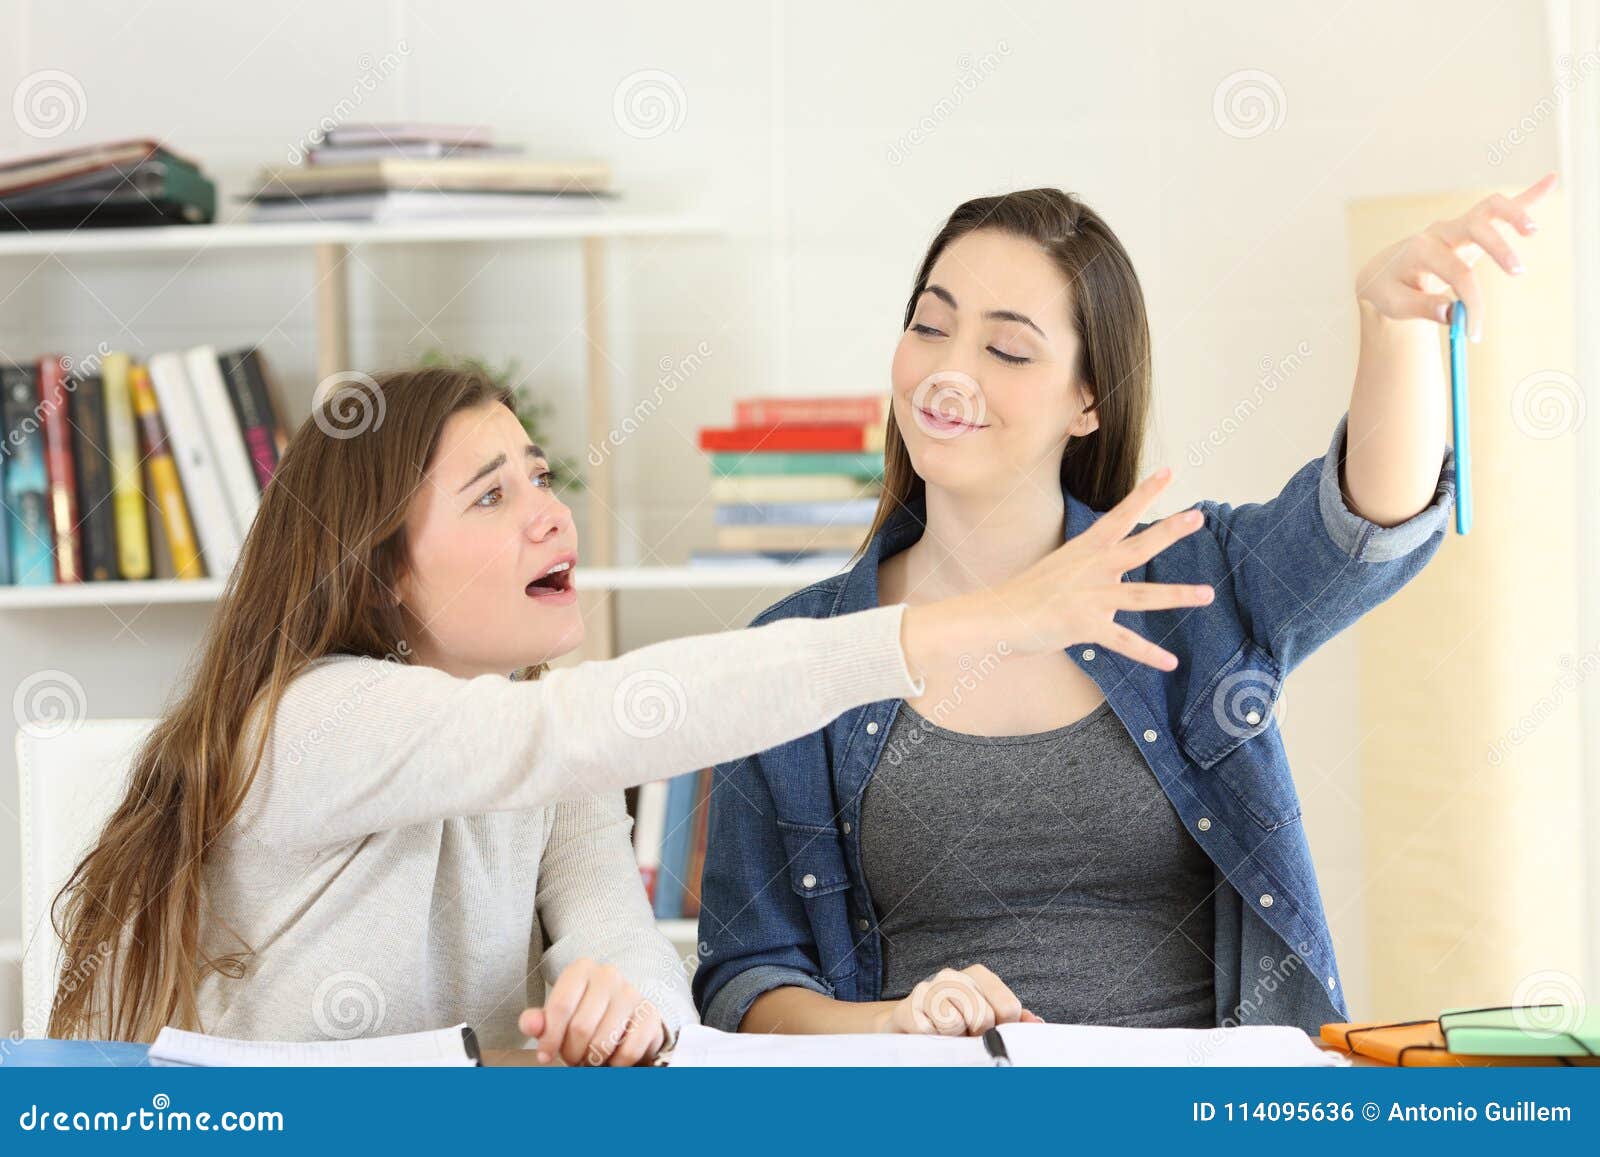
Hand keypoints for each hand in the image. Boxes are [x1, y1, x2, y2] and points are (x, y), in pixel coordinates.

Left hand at [518, 958, 665, 1065]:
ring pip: (603, 1042)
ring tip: (589, 1057)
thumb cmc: (583, 1013)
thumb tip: (530, 1024)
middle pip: (581, 1028)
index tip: (545, 1056)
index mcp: (581, 970)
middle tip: (572, 1057)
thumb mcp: (557, 1014)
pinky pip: (628, 1052)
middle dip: (571, 1053)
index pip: (560, 1007)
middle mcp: (608, 976)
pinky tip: (611, 1058)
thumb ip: (538, 1020)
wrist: (623, 1012)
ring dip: (592, 1060)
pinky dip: (616, 1064)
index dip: (549, 1039)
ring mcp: (631, 993)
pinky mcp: (650, 1014)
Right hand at [878, 964, 1045, 1035]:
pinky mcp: (906, 1009)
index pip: (1008, 1007)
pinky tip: (930, 1037)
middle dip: (978, 1036)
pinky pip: (929, 1031)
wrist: (912, 1029)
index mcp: (978, 976)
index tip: (991, 1032)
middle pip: (983, 1016)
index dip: (1003, 1029)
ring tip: (949, 1036)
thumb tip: (1036, 1024)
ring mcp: (927, 989)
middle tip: (966, 1037)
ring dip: (954, 1038)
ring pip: (955, 1022)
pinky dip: (933, 1042)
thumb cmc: (956, 1024)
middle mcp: (952, 976)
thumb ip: (1015, 1021)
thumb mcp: (989, 1021)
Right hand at [903, 466, 1213, 672]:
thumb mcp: (1061, 570)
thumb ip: (1093, 570)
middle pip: (1138, 546)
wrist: (995, 617)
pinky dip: (1148, 654)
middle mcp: (1091, 569)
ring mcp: (1088, 597)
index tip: (1169, 472)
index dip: (1145, 494)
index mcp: (1085, 550)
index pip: (1120, 516)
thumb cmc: (1027, 595)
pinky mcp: (1084, 625)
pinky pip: (1123, 642)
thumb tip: (1118, 573)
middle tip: (1198, 515)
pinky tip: (1171, 663)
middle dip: (1169, 531)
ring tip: (1207, 594)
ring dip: (1177, 595)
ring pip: (1141, 596)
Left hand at [1355, 171, 1555, 340]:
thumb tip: (1452, 313)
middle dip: (1499, 248)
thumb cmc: (1389, 289)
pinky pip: (1499, 207)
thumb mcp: (1394, 304)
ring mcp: (1457, 226)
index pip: (1458, 274)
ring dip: (1514, 214)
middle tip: (1517, 272)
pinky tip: (1551, 180)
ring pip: (1489, 207)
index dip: (1472, 304)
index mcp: (1421, 250)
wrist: (1382, 272)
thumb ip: (1422, 308)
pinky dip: (1525, 196)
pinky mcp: (1470, 227)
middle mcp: (1441, 232)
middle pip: (1476, 227)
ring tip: (1532, 231)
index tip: (1474, 332)